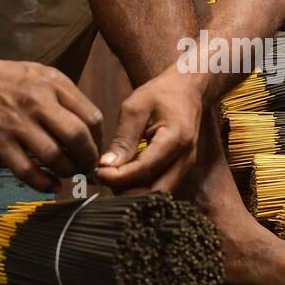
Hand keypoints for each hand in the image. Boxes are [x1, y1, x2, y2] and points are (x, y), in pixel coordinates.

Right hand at [0, 52, 103, 192]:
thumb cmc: (12, 80)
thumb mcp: (44, 75)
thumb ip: (68, 97)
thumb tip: (93, 129)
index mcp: (54, 84)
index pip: (91, 117)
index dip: (99, 139)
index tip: (95, 148)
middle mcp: (38, 102)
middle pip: (76, 137)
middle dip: (88, 158)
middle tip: (88, 166)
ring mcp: (17, 123)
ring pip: (54, 157)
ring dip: (68, 171)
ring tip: (70, 173)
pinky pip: (27, 170)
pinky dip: (44, 183)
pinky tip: (53, 186)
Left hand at [95, 66, 203, 193]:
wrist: (187, 90)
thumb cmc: (160, 94)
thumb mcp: (135, 108)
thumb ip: (123, 139)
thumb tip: (106, 166)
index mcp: (176, 139)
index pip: (145, 169)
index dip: (118, 177)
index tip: (98, 172)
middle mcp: (186, 159)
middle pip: (154, 191)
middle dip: (125, 190)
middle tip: (103, 176)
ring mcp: (186, 168)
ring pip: (157, 194)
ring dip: (132, 191)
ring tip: (112, 175)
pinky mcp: (180, 171)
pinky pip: (160, 188)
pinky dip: (140, 187)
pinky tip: (125, 175)